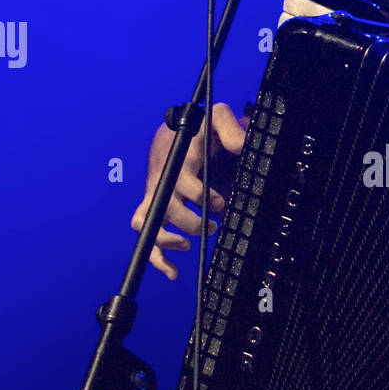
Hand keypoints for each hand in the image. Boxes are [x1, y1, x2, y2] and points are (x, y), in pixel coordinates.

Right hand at [130, 102, 246, 278]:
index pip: (184, 184)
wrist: (174, 134)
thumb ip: (230, 129)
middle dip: (190, 223)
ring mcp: (155, 196)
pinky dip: (157, 258)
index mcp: (179, 161)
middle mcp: (163, 181)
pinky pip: (146, 235)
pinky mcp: (154, 209)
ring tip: (189, 245)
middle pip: (165, 209)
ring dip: (167, 241)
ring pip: (147, 224)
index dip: (203, 197)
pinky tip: (173, 272)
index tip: (219, 202)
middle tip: (212, 226)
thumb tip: (242, 146)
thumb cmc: (199, 128)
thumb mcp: (216, 117)